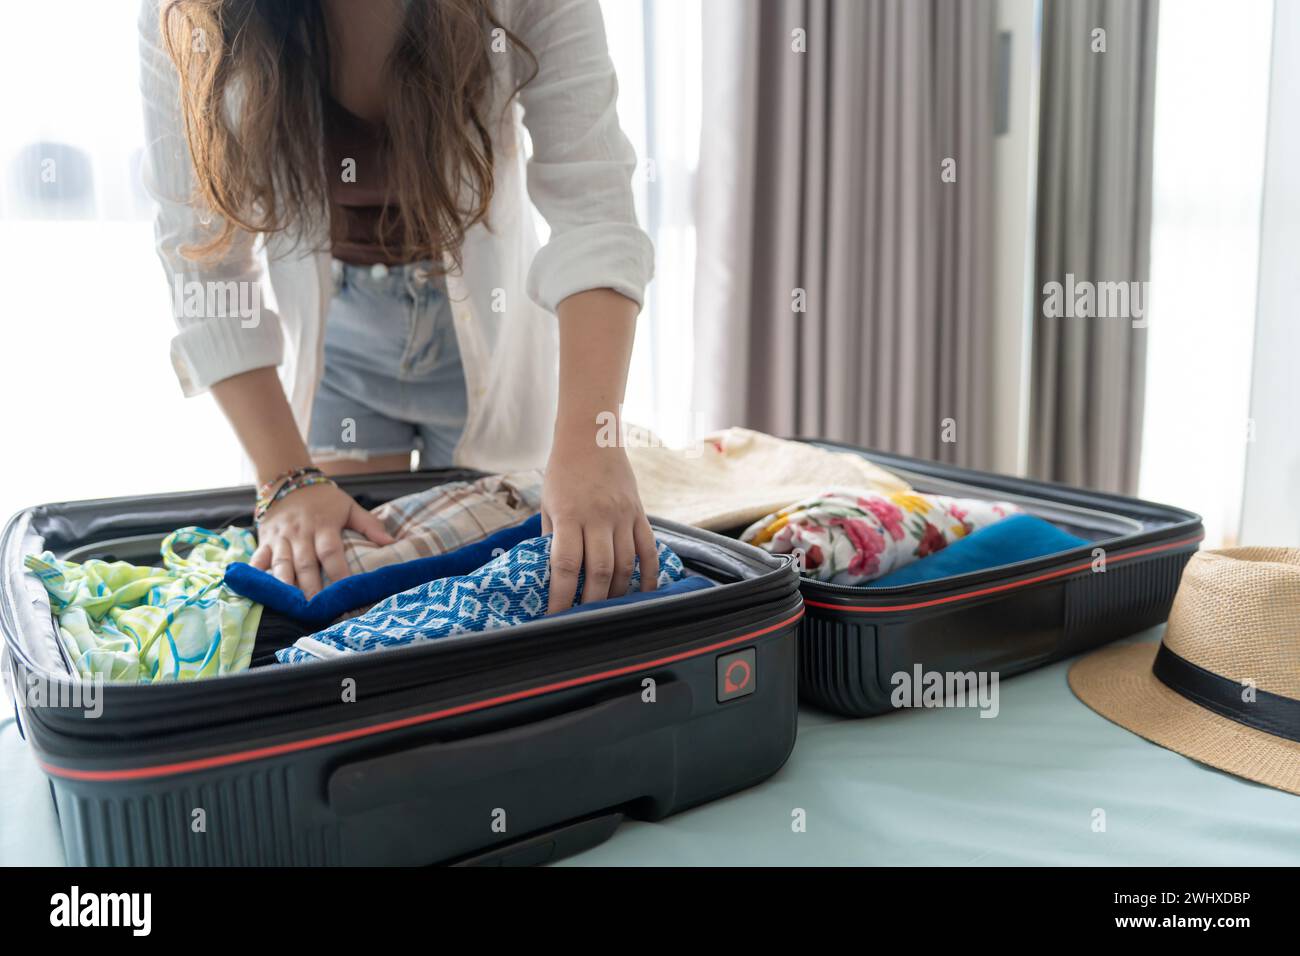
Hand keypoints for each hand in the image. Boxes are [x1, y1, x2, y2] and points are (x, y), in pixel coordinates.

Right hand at [250, 481, 394, 597]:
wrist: (288, 481)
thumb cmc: (324, 499)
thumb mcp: (349, 506)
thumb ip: (369, 525)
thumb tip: (392, 543)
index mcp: (324, 526)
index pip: (331, 552)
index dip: (338, 572)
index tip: (346, 593)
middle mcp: (301, 534)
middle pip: (305, 564)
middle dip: (311, 588)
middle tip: (318, 610)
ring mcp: (280, 538)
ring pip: (281, 564)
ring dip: (285, 586)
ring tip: (291, 606)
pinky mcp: (264, 541)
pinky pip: (258, 559)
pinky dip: (257, 575)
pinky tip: (259, 591)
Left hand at [541, 437, 658, 613]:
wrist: (592, 436)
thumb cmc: (563, 472)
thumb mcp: (548, 504)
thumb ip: (552, 538)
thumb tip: (553, 574)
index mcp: (569, 515)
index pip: (566, 565)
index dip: (561, 596)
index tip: (555, 616)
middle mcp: (598, 517)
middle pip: (599, 571)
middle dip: (590, 602)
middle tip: (582, 620)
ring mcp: (623, 516)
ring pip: (625, 565)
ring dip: (616, 592)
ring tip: (606, 610)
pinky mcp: (640, 514)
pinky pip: (649, 550)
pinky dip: (649, 575)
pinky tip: (643, 593)